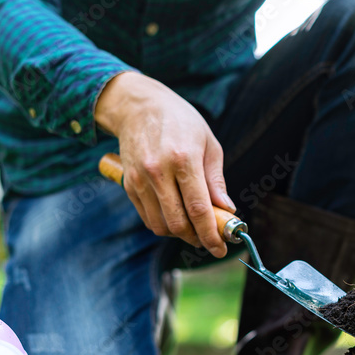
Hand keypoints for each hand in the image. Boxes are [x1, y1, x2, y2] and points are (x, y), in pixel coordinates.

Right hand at [94, 71, 234, 256]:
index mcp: (184, 159)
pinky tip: (177, 217)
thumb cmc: (181, 122)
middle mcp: (158, 171)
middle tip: (210, 238)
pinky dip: (164, 225)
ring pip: (161, 225)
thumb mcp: (208, 143)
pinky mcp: (128, 185)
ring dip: (180, 234)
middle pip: (178, 223)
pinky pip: (147, 217)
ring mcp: (140, 179)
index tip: (221, 247)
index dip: (211, 234)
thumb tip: (227, 210)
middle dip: (197, 238)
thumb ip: (216, 180)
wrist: (139, 106)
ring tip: (194, 228)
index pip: (198, 209)